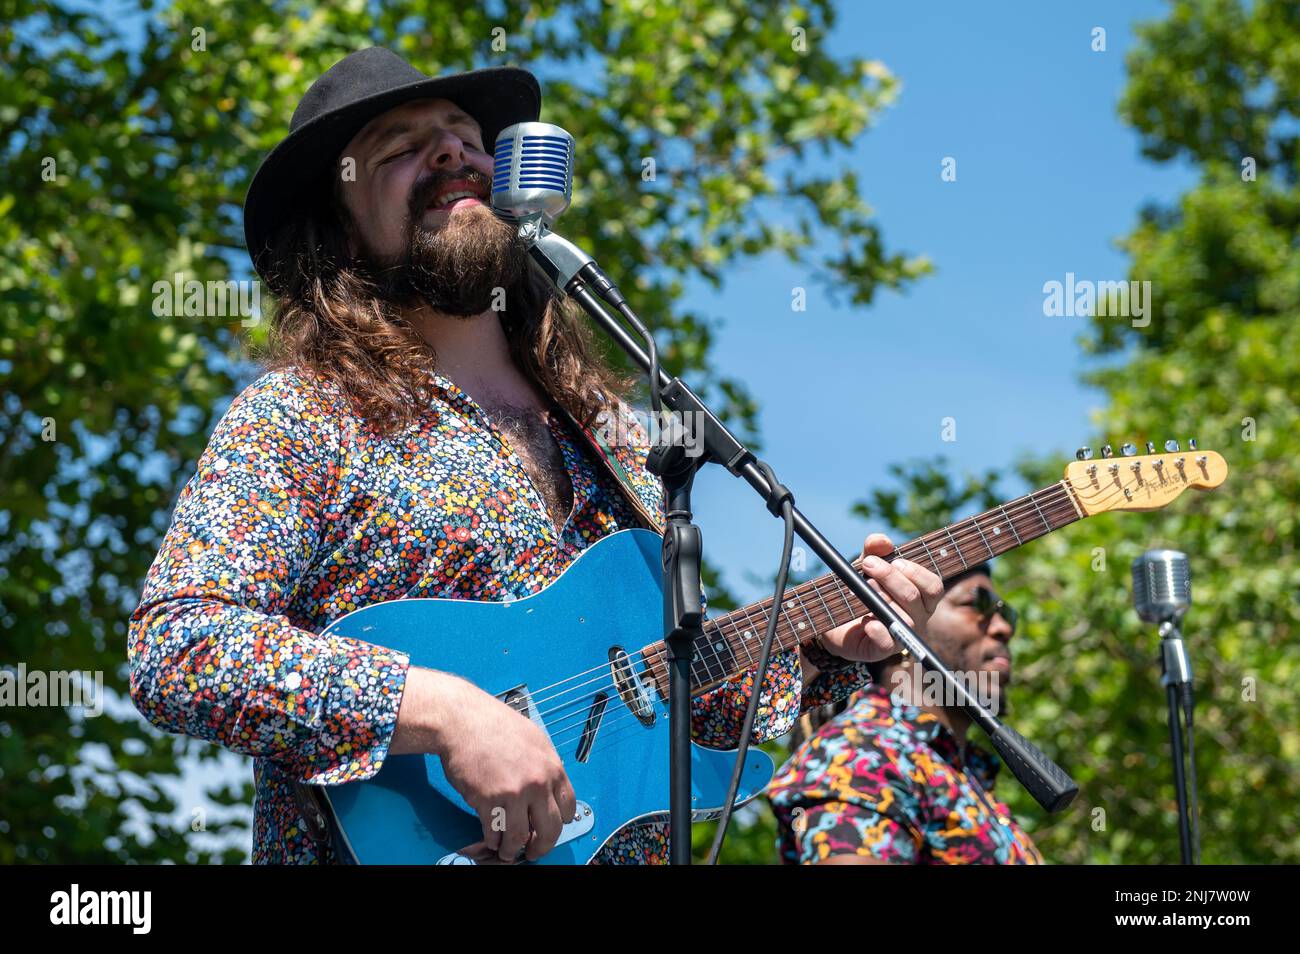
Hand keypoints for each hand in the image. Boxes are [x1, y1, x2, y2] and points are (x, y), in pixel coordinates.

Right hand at [392, 668, 576, 861]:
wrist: (463, 720)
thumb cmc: (495, 725)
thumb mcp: (534, 740)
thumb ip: (545, 766)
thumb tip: (550, 791)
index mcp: (552, 767)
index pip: (568, 807)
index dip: (560, 823)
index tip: (551, 829)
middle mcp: (537, 782)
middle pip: (550, 829)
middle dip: (542, 846)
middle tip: (534, 851)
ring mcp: (513, 793)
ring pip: (519, 837)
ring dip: (513, 850)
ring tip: (508, 851)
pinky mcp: (487, 800)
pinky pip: (494, 832)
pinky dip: (493, 840)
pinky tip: (491, 839)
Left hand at [816, 533, 943, 662]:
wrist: (834, 619)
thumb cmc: (860, 590)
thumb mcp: (866, 565)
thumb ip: (873, 550)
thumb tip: (881, 541)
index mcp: (920, 598)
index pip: (933, 586)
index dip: (916, 572)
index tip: (895, 560)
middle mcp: (916, 618)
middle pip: (915, 598)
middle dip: (891, 578)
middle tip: (868, 565)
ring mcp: (901, 636)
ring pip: (904, 619)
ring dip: (883, 599)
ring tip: (864, 588)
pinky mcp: (881, 650)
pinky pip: (887, 644)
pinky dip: (878, 631)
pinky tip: (866, 621)